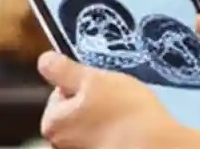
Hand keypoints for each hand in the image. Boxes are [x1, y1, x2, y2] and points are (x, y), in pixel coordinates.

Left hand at [37, 51, 185, 148]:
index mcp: (52, 123)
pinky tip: (129, 130)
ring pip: (91, 126)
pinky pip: (105, 139)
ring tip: (126, 116)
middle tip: (117, 100)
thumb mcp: (94, 80)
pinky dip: (115, 134)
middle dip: (94, 103)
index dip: (84, 84)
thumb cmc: (125, 113)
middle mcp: (60, 145)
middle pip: (75, 111)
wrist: (156, 147)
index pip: (61, 91)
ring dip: (106, 119)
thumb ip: (64, 70)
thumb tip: (44, 61)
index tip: (103, 86)